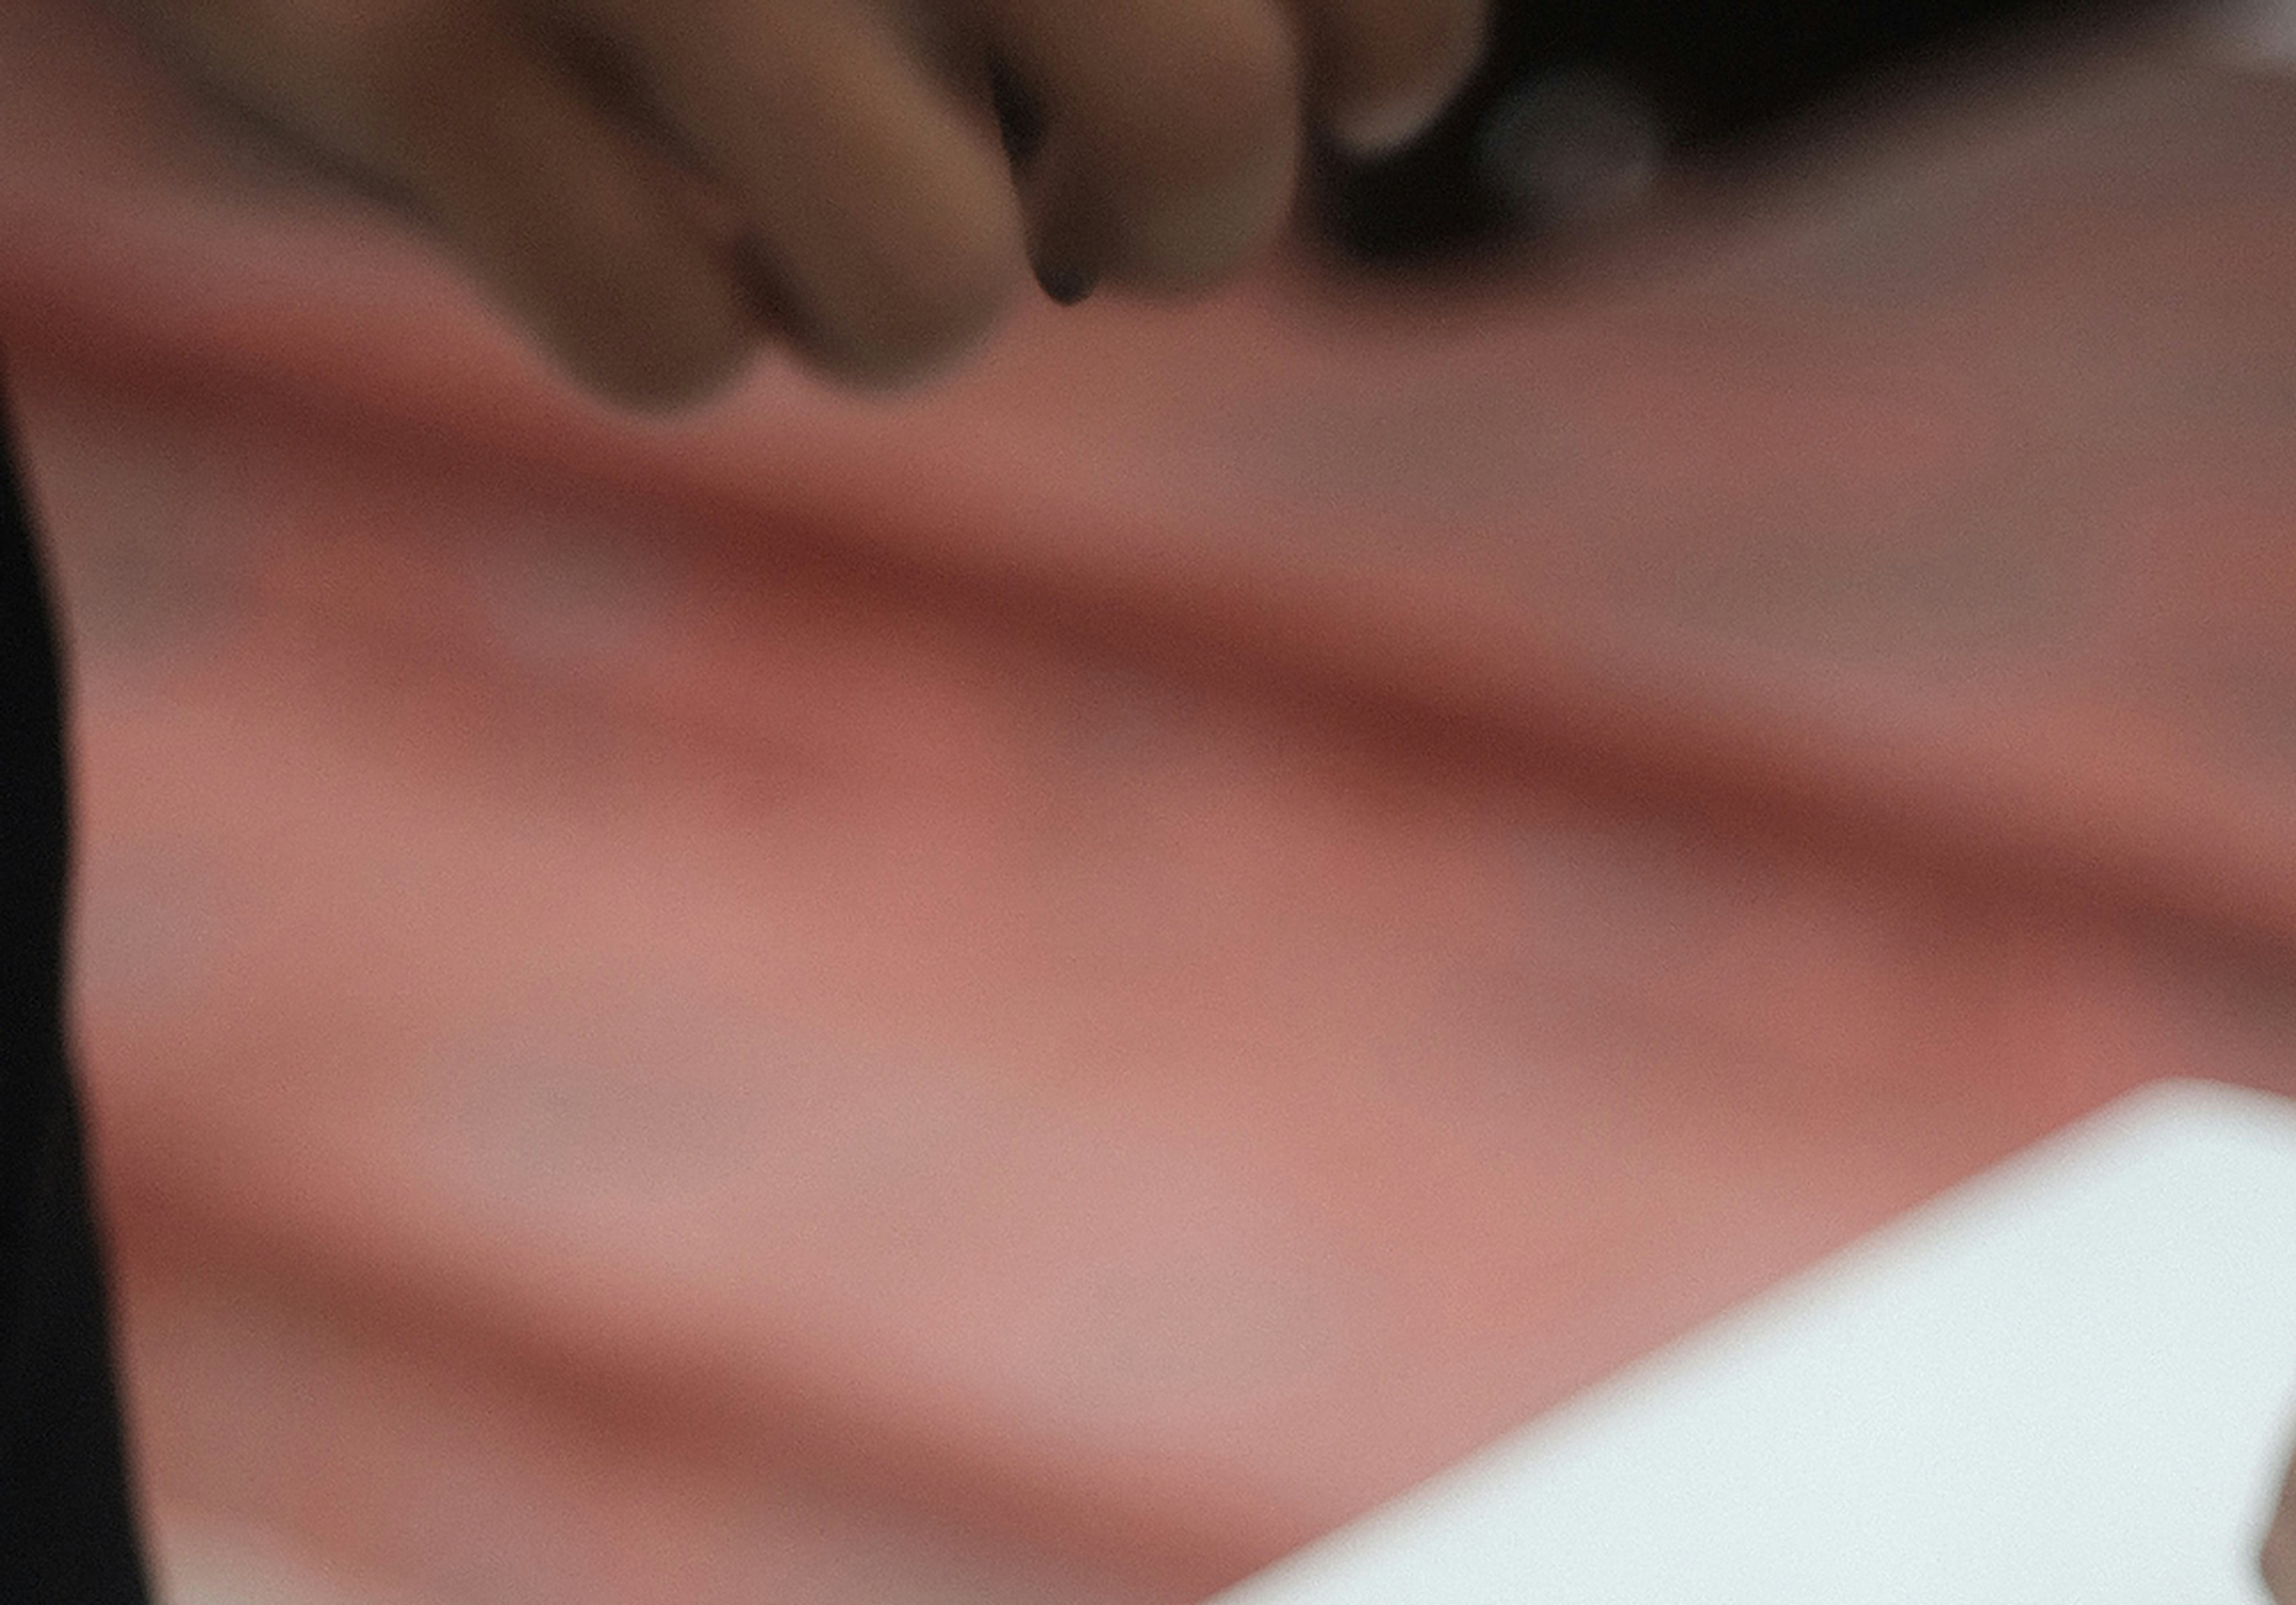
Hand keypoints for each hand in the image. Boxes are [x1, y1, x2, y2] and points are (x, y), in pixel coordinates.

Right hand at [115, 0, 1482, 400]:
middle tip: (1086, 207)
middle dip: (1175, 219)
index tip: (1320, 74)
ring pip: (924, 290)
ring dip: (885, 295)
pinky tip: (599, 178)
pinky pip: (664, 345)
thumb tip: (1361, 68)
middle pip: (1196, 131)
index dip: (1378, 49)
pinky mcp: (397, 48)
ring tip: (799, 197)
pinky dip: (661, 314)